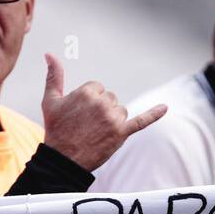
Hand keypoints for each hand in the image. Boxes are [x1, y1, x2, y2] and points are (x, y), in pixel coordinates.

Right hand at [40, 54, 166, 171]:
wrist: (63, 159)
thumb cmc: (55, 129)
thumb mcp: (50, 100)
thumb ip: (53, 76)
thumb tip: (50, 54)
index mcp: (87, 91)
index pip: (98, 88)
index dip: (89, 101)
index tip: (79, 114)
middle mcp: (102, 102)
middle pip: (110, 99)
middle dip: (101, 110)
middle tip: (86, 126)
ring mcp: (113, 118)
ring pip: (120, 111)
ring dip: (111, 120)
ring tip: (96, 132)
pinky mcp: (122, 133)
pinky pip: (141, 121)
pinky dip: (153, 115)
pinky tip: (165, 108)